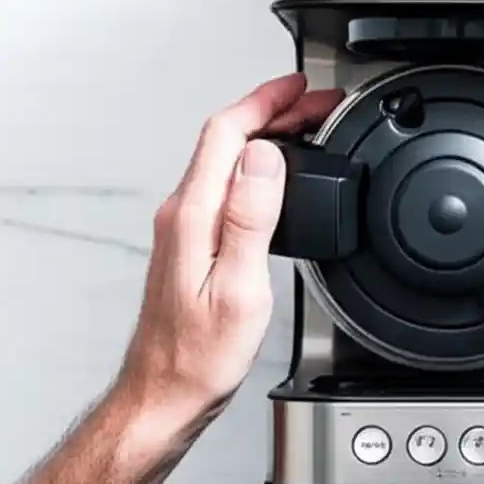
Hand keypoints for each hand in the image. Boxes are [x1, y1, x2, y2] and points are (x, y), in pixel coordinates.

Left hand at [115, 74, 342, 417]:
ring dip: (268, 136)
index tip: (299, 88)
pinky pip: (226, 184)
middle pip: (227, 140)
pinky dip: (258, 166)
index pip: (226, 133)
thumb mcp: (237, 288)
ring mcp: (184, 228)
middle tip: (319, 105)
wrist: (164, 395)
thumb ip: (250, 217)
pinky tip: (279, 175)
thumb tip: (264, 156)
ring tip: (308, 130)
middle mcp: (182, 214)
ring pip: (227, 160)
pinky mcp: (191, 243)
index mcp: (193, 215)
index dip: (264, 101)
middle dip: (275, 112)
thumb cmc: (198, 356)